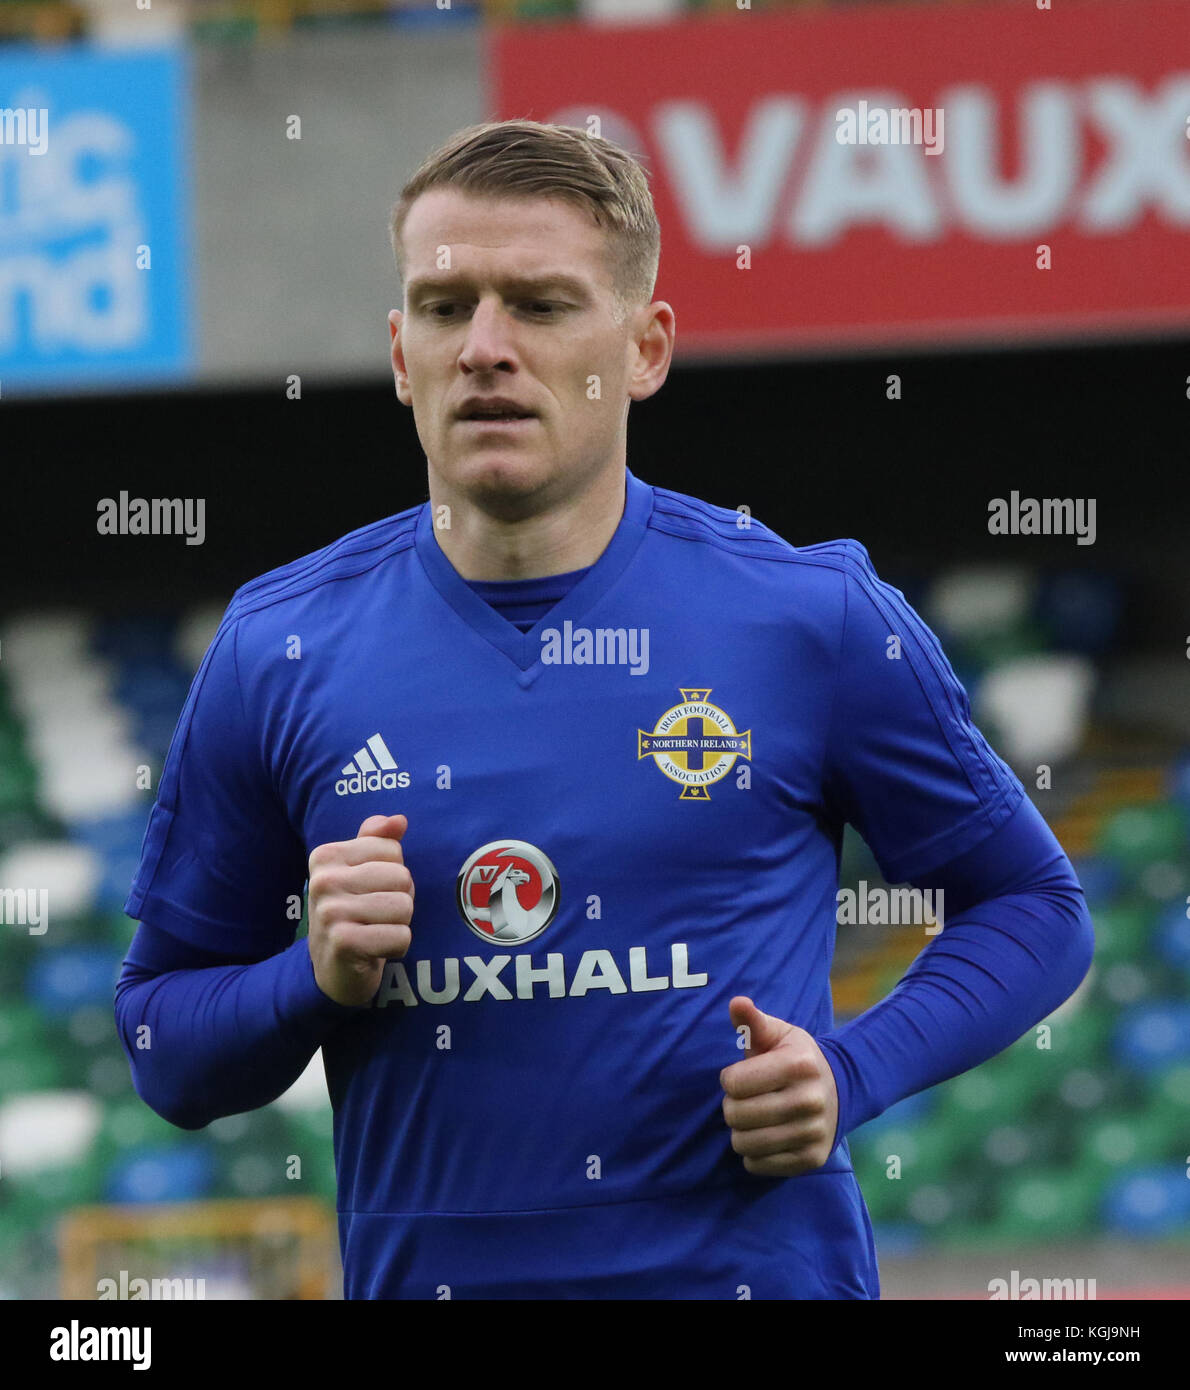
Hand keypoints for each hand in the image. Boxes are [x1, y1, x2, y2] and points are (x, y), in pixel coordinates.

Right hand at [307, 813, 413, 1006]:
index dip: (393, 873)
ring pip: (404, 906)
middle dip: (400, 899)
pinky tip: (375, 950)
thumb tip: (400, 820)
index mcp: (325, 855)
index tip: (371, 890)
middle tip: (375, 915)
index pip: (392, 850)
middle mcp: (322, 880)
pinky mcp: (343, 942)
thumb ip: (377, 840)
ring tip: (375, 931)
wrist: (332, 969)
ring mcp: (330, 912)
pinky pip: (401, 936)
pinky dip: (397, 946)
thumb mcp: (360, 871)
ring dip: (399, 924)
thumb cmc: (353, 912)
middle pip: (401, 877)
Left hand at [720, 996, 838, 1176]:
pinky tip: (766, 1136)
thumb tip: (736, 1003)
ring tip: (753, 1119)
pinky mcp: (812, 1159)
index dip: (729, 1080)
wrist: (840, 1089)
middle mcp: (810, 1100)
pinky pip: (758, 1166)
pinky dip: (754, 1154)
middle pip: (737, 1116)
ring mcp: (813, 1133)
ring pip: (744, 1144)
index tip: (740, 1077)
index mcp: (799, 1064)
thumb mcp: (779, 1034)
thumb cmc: (795, 1058)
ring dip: (740, 1133)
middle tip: (744, 1100)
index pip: (734, 1083)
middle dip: (732, 1107)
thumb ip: (753, 1021)